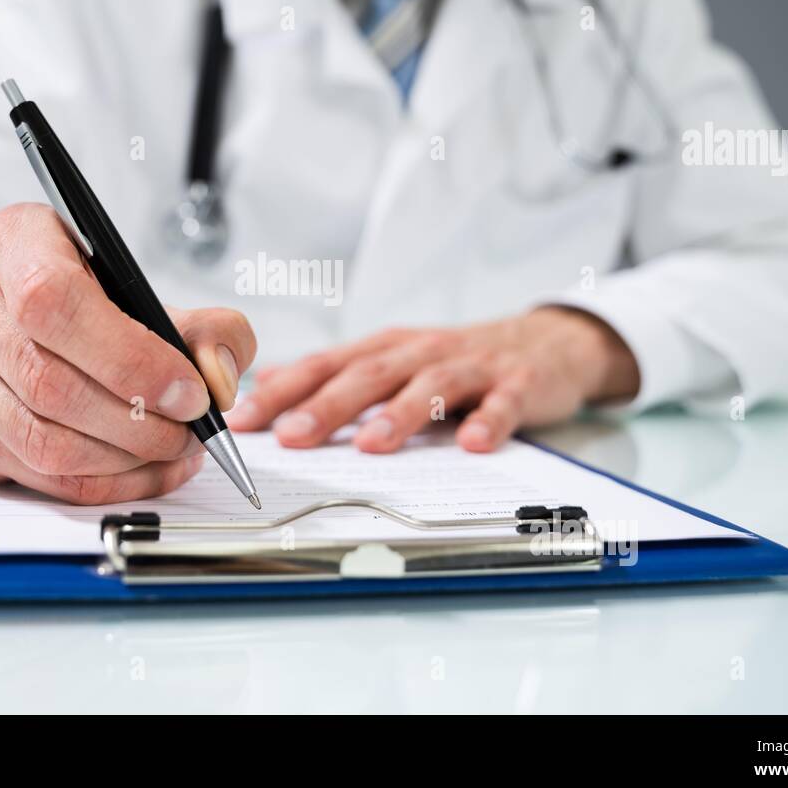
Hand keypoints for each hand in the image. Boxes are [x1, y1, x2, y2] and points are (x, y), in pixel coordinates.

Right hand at [0, 203, 256, 502]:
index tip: (189, 392)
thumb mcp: (136, 284)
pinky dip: (101, 484)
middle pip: (48, 383)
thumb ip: (199, 324)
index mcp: (11, 240)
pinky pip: (34, 476)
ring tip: (172, 452)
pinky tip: (140, 470)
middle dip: (137, 422)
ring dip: (123, 461)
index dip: (130, 358)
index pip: (54, 301)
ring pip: (40, 441)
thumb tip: (219, 378)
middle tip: (189, 432)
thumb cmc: (73, 294)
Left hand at [226, 308, 637, 452]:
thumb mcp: (391, 358)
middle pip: (369, 376)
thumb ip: (334, 373)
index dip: (282, 392)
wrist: (546, 341)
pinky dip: (490, 420)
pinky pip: (503, 402)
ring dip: (400, 415)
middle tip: (292, 435)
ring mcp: (471, 367)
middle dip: (328, 405)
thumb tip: (266, 384)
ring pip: (430, 387)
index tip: (242, 420)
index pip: (324, 368)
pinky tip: (475, 444)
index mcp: (386, 350)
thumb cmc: (457, 359)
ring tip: (372, 446)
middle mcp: (421, 353)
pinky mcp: (518, 382)